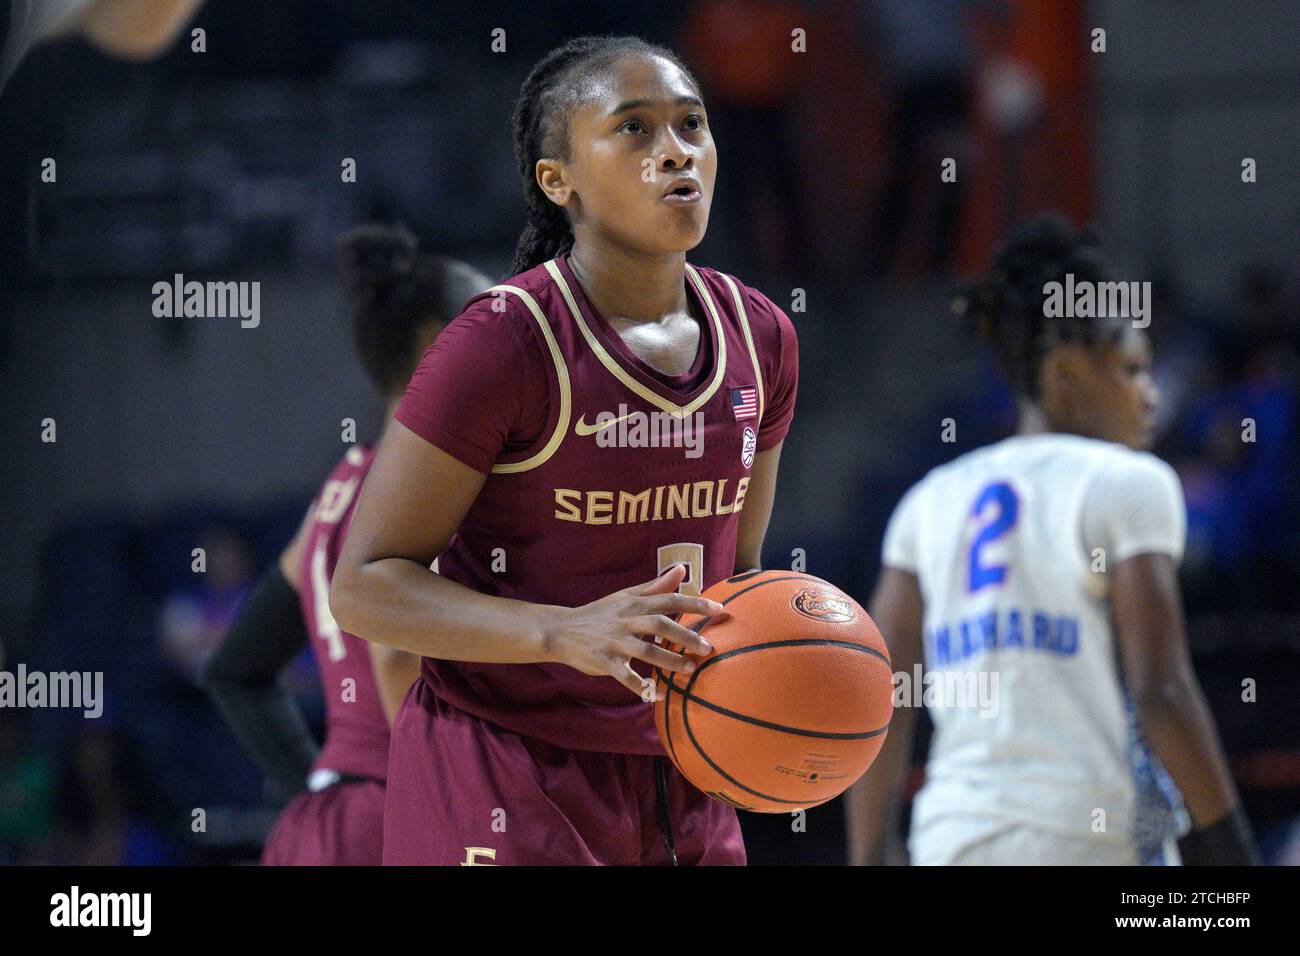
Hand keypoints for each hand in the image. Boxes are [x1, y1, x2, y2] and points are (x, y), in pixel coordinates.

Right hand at [539, 565, 721, 699]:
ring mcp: (614, 642)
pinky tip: (658, 696)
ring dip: (670, 661)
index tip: (719, 609)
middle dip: (686, 636)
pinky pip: (626, 677)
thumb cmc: (600, 613)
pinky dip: (642, 688)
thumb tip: (682, 570)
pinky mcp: (604, 662)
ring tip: (690, 668)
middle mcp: (626, 620)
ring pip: (646, 651)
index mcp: (634, 603)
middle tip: (708, 648)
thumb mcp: (626, 596)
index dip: (695, 603)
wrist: (560, 630)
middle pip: (661, 625)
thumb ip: (655, 586)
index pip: (669, 599)